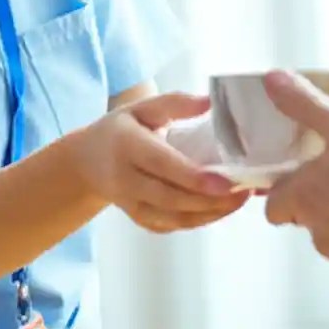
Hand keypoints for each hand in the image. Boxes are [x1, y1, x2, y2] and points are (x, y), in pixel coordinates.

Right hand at [71, 93, 247, 233]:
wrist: (86, 163)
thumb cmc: (120, 129)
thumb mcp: (141, 107)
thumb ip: (175, 102)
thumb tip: (210, 101)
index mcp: (126, 145)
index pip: (161, 164)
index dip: (193, 176)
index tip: (225, 181)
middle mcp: (124, 179)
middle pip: (169, 197)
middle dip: (208, 200)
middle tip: (243, 192)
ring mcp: (129, 203)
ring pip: (171, 217)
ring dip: (208, 214)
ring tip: (238, 200)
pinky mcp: (137, 218)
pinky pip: (169, 226)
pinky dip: (196, 222)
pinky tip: (219, 210)